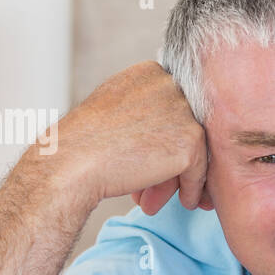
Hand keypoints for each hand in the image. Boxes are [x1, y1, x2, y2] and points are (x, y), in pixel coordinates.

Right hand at [48, 61, 212, 213]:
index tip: (148, 160)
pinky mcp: (191, 140)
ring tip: (155, 200)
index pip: (172, 109)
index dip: (162, 139)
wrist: (73, 162)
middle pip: (183, 130)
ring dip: (176, 177)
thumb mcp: (117, 110)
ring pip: (192, 151)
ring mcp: (183, 111)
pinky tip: (185, 202)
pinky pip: (200, 170)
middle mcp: (170, 85)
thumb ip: (146, 111)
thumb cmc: (86, 142)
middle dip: (168, 161)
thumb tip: (173, 136)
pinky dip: (193, 188)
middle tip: (153, 188)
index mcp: (150, 72)